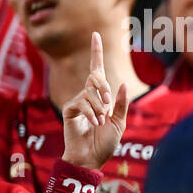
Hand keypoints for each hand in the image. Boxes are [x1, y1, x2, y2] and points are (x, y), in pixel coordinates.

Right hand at [61, 32, 127, 170]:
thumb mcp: (119, 122)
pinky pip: (81, 104)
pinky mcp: (69, 110)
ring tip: (100, 123)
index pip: (97, 71)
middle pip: (95, 77)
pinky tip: (94, 124)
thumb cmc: (105, 142)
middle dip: (103, 88)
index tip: (95, 35)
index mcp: (101, 98)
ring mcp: (77, 103)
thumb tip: (123, 84)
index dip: (96, 53)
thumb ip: (121, 104)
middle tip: (108, 105)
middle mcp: (88, 97)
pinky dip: (91, 113)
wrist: (91, 158)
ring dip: (99, 109)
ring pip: (90, 93)